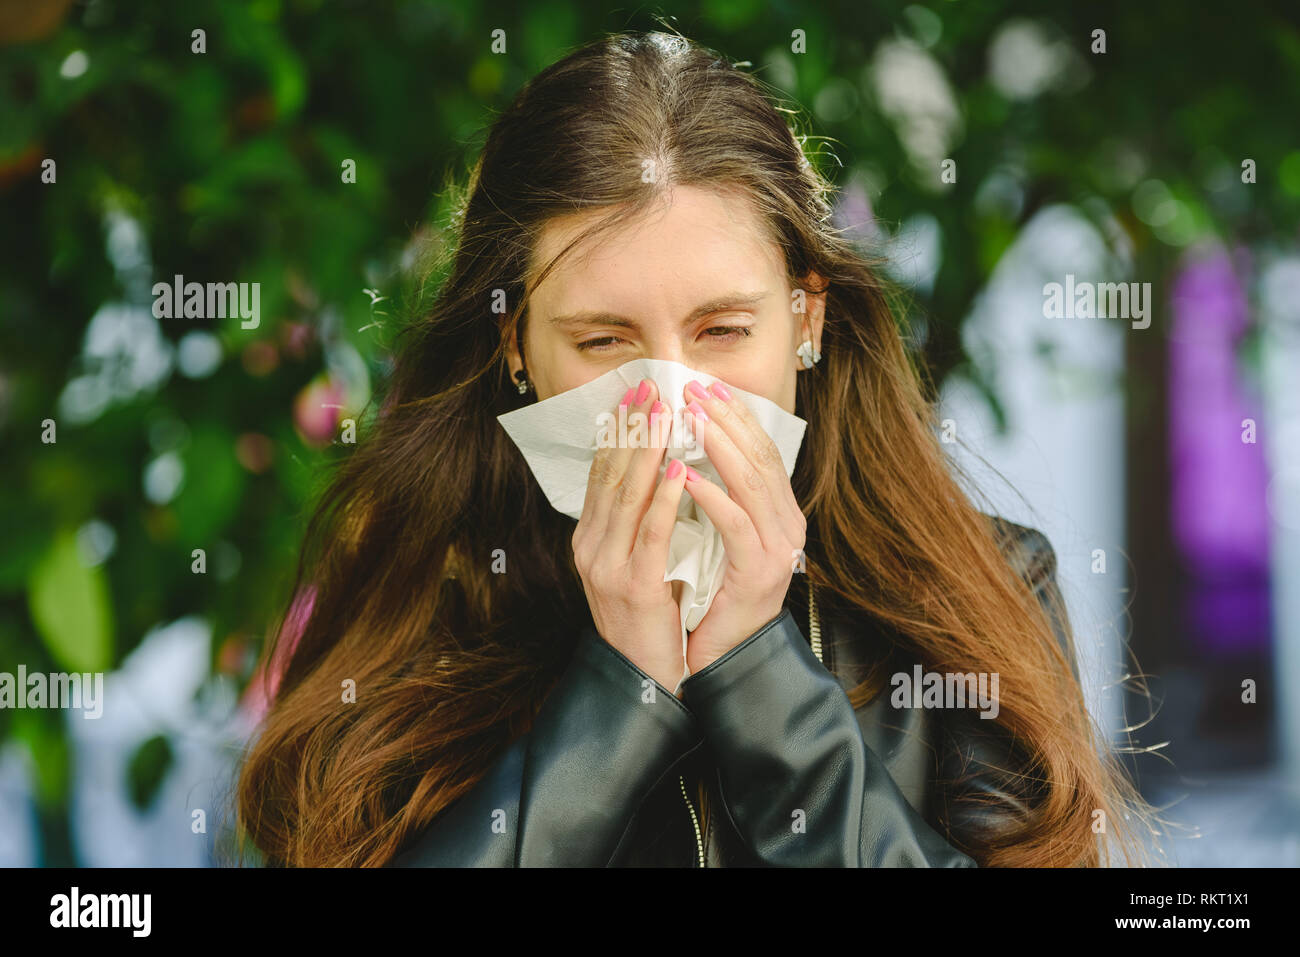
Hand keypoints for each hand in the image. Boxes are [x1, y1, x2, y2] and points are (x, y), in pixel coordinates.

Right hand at [572, 378, 690, 695]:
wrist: (641, 679)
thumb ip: (637, 524)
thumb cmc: (647, 620)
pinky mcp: (632, 586)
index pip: (602, 474)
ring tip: (665, 414)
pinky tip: (680, 470)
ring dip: (649, 450)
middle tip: (651, 388)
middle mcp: (590, 547)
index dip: (618, 431)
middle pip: (611, 475)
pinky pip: (650, 533)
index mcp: (590, 539)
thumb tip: (658, 473)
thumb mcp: (633, 564)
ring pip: (627, 496)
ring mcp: (606, 567)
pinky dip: (665, 498)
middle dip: (633, 428)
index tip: (637, 395)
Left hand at [679, 378, 805, 674]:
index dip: (734, 414)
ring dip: (716, 445)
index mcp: (779, 512)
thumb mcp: (719, 535)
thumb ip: (718, 494)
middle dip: (723, 418)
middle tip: (691, 388)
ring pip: (751, 482)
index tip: (703, 384)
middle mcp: (787, 525)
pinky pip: (736, 525)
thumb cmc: (714, 594)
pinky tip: (685, 476)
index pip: (761, 449)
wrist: (724, 653)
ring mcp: (779, 549)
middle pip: (759, 456)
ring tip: (686, 417)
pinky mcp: (759, 572)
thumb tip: (690, 444)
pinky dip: (711, 496)